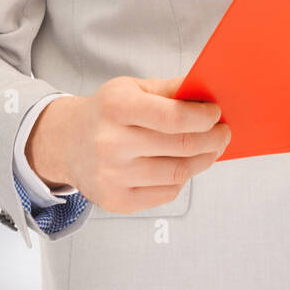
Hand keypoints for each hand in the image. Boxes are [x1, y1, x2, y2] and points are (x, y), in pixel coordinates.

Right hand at [26, 75, 229, 213]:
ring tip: (211, 149)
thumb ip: (171, 89)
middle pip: (181, 146)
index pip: (173, 117)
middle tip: (223, 133)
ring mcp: (112, 176)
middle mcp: (110, 144)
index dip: (204, 117)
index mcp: (116, 108)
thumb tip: (208, 93)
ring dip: (204, 160)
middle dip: (213, 139)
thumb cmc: (107, 112)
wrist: (66, 143)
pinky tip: (183, 165)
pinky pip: (166, 193)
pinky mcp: (116, 201)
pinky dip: (182, 179)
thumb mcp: (132, 88)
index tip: (217, 114)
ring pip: (178, 173)